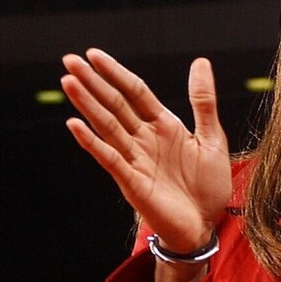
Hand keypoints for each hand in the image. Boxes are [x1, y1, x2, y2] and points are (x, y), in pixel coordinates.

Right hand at [61, 50, 231, 252]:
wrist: (205, 226)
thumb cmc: (208, 188)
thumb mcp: (213, 138)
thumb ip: (203, 102)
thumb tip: (200, 62)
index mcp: (163, 126)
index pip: (134, 92)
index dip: (114, 72)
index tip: (93, 54)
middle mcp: (144, 139)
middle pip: (114, 104)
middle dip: (92, 82)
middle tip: (69, 60)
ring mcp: (135, 159)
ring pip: (107, 126)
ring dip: (86, 104)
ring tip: (68, 83)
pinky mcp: (132, 182)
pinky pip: (109, 158)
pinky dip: (92, 142)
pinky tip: (75, 125)